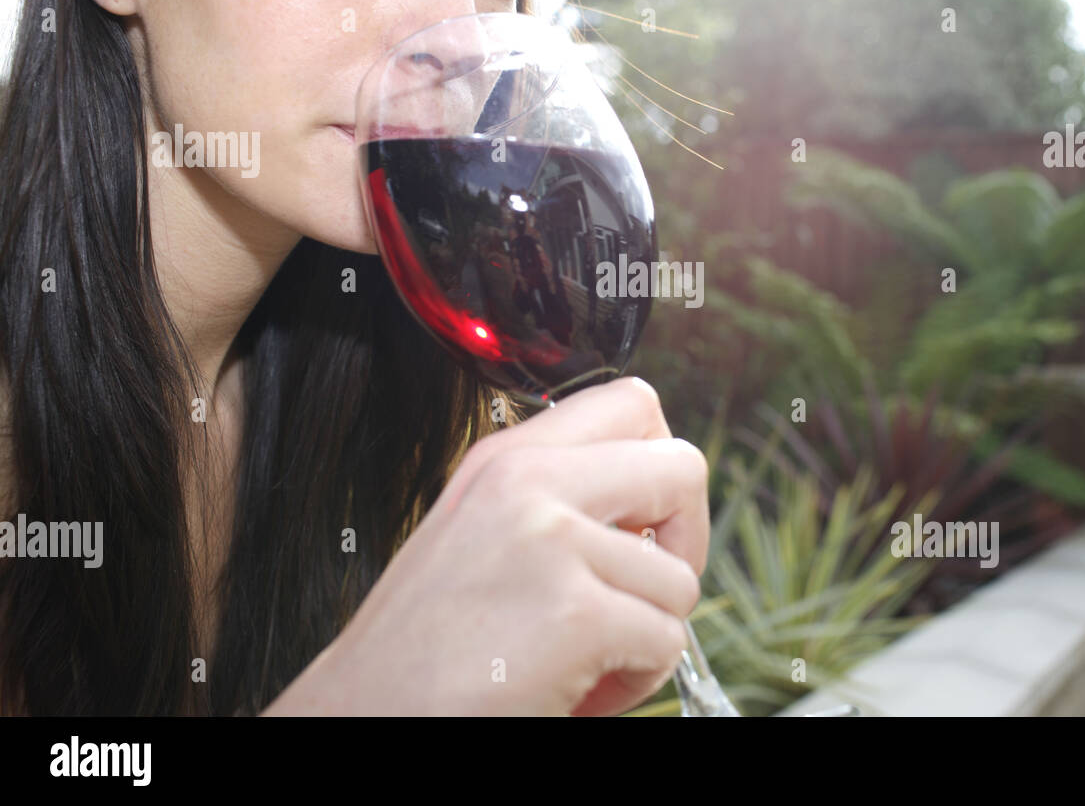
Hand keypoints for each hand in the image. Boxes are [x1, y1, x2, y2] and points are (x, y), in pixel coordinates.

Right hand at [264, 377, 707, 715]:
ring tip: (584, 659)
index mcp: (506, 459)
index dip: (659, 464)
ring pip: (680, 578)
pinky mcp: (576, 613)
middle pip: (683, 465)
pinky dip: (637, 680)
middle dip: (686, 539)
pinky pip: (667, 642)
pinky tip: (577, 688)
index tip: (641, 522)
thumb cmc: (422, 649)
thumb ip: (556, 498)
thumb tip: (652, 503)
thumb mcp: (479, 533)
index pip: (632, 401)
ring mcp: (553, 541)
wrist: (364, 716)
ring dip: (649, 631)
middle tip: (643, 592)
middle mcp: (529, 482)